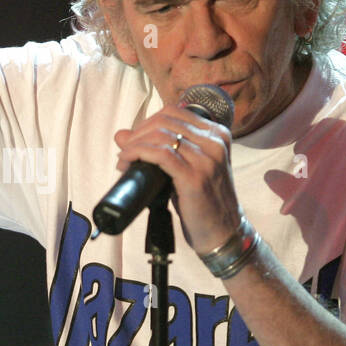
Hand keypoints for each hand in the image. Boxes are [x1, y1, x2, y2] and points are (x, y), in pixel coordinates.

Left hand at [112, 104, 243, 253]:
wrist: (224, 232)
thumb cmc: (203, 202)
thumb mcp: (184, 169)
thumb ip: (159, 149)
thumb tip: (121, 134)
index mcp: (217, 134)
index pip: (173, 113)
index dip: (147, 123)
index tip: (133, 140)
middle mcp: (215, 141)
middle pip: (164, 121)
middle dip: (137, 134)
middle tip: (124, 151)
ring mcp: (207, 158)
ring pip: (160, 136)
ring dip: (134, 146)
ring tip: (124, 160)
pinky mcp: (195, 176)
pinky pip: (160, 155)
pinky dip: (138, 155)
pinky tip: (128, 163)